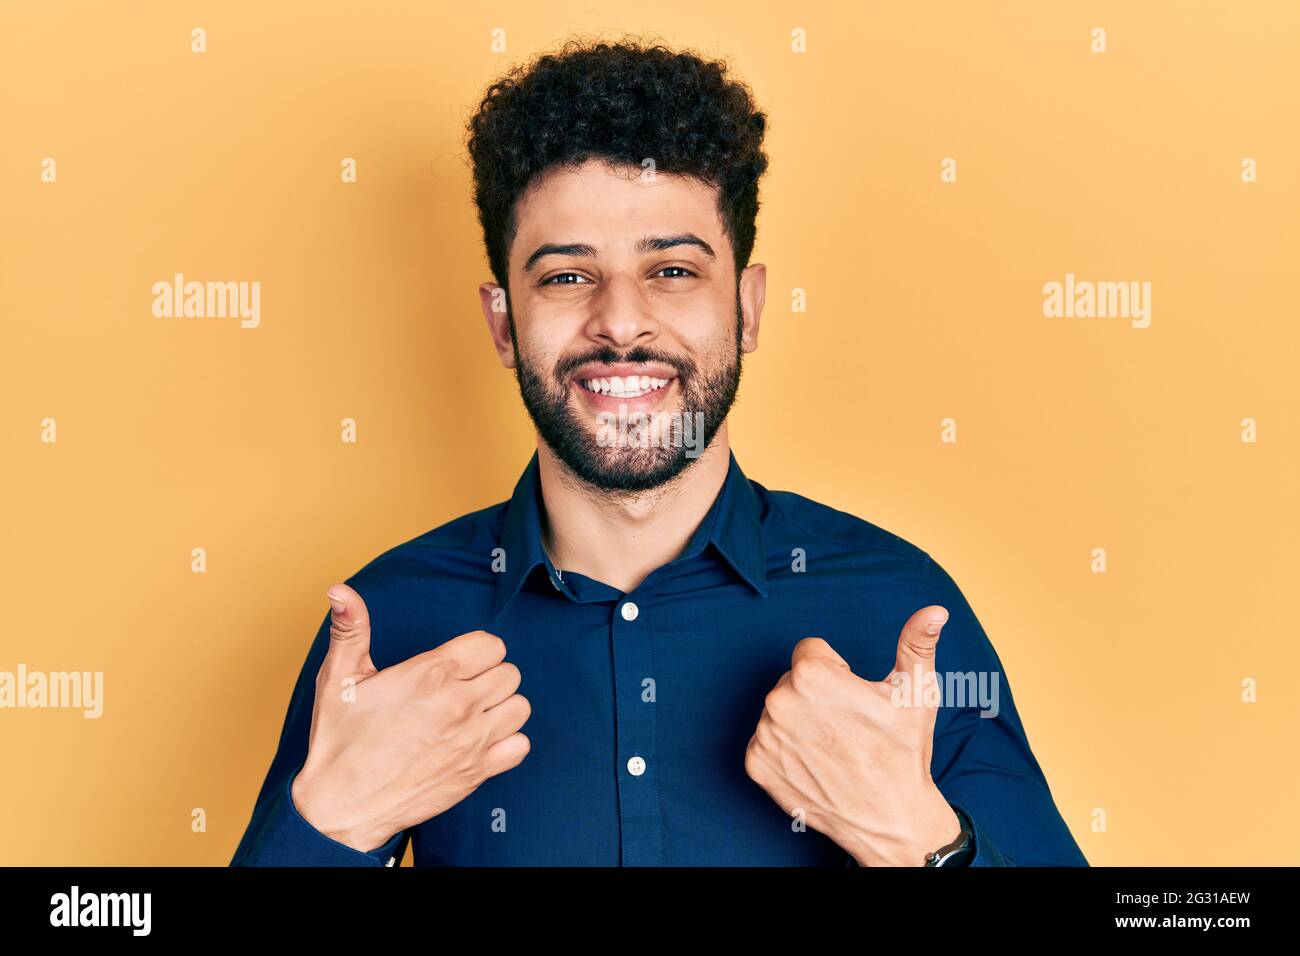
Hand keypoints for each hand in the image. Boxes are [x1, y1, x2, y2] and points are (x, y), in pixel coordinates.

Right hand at [291, 584, 530, 851]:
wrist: (340, 806)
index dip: (476, 650)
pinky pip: (520, 745)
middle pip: (509, 672)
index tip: (457, 663)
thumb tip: (340, 590)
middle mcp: (458, 705)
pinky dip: (506, 742)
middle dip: (488, 676)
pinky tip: (480, 741)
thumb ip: (350, 628)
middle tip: (461, 688)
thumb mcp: (338, 678)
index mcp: (430, 675)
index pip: (490, 644)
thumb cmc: (339, 741)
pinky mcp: (476, 772)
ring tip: (472, 712)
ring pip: (519, 706)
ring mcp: (471, 741)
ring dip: (500, 707)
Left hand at [744, 606, 960, 865]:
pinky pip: (766, 741)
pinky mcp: (756, 764)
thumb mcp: (915, 692)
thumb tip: (934, 611)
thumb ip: (917, 643)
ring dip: (800, 721)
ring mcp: (765, 735)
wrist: (892, 818)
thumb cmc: (903, 753)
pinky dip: (785, 750)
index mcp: (813, 675)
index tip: (853, 698)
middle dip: (816, 695)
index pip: (810, 651)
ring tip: (832, 745)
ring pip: (780, 710)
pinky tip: (814, 763)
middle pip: (793, 680)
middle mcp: (780, 701)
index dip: (837, 672)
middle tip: (846, 725)